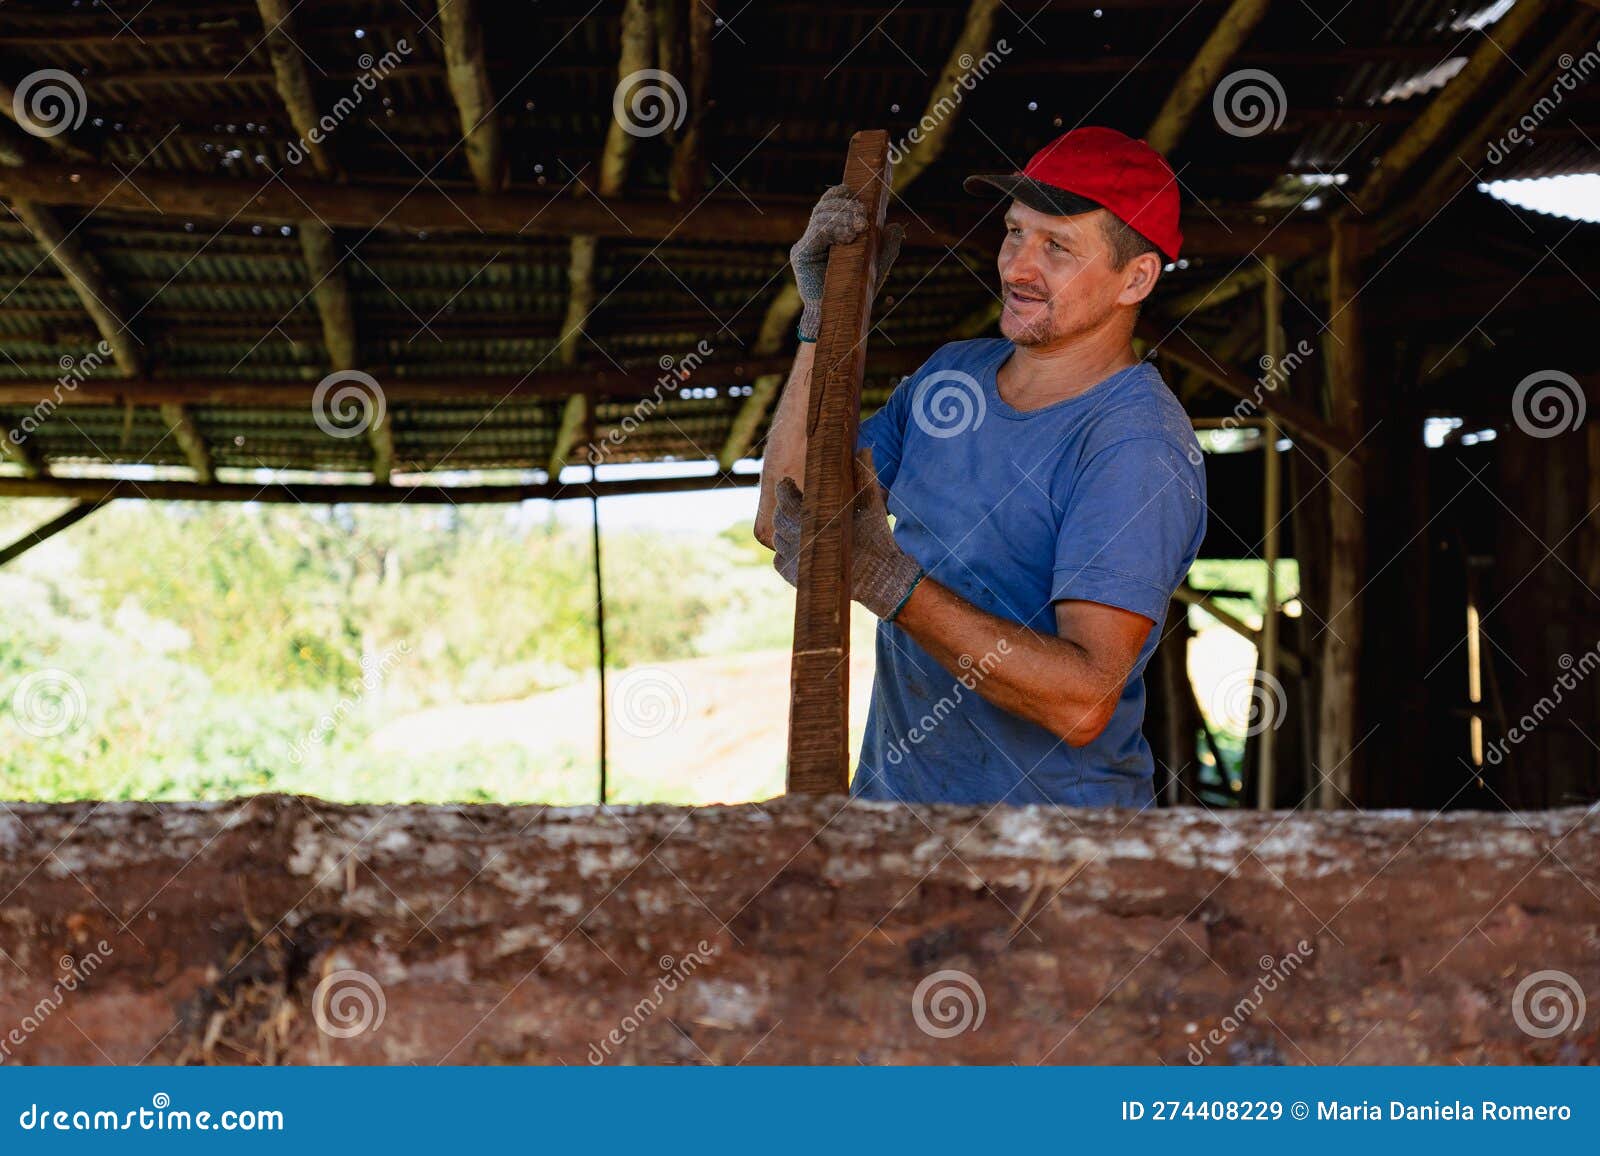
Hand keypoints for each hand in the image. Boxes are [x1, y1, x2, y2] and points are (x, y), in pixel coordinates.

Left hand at [770, 449, 924, 619]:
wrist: (880, 580)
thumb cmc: (877, 539)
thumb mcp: (873, 504)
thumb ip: (864, 474)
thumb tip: (863, 448)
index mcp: (815, 517)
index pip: (785, 497)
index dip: (785, 488)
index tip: (788, 483)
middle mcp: (800, 539)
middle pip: (779, 517)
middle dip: (786, 509)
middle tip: (798, 505)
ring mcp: (796, 559)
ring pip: (778, 538)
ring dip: (786, 529)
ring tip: (803, 526)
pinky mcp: (794, 577)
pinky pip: (779, 559)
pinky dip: (785, 551)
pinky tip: (801, 547)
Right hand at [790, 185, 903, 340]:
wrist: (837, 316)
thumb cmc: (854, 293)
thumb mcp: (875, 266)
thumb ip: (885, 247)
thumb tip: (896, 227)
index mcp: (829, 235)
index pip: (829, 206)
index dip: (840, 195)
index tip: (856, 194)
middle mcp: (814, 238)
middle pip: (824, 207)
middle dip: (845, 206)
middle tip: (863, 216)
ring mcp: (805, 246)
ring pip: (820, 217)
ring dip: (842, 216)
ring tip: (859, 226)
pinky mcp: (801, 256)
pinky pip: (815, 234)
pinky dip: (832, 230)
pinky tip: (847, 237)